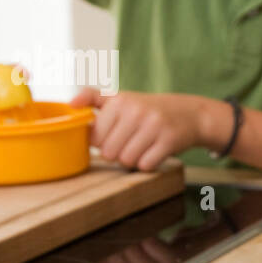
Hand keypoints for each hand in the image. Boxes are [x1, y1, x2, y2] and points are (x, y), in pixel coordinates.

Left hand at [70, 89, 214, 170]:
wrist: (190, 113)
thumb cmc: (150, 109)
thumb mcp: (122, 98)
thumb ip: (94, 97)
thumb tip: (70, 103)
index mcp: (120, 101)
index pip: (94, 137)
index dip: (101, 142)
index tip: (113, 136)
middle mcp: (136, 111)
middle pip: (109, 152)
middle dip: (117, 153)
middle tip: (128, 144)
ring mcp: (154, 126)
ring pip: (126, 160)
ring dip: (132, 160)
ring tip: (141, 148)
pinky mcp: (169, 141)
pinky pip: (146, 165)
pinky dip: (148, 164)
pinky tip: (153, 152)